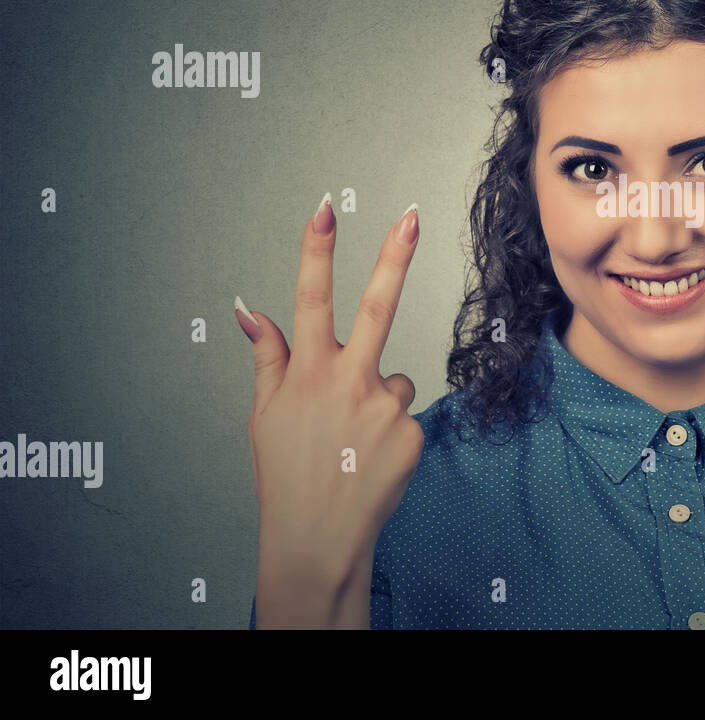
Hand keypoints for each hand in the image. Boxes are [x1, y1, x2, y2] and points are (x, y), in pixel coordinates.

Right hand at [239, 194, 425, 625]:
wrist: (318, 539)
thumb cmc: (287, 474)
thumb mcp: (265, 414)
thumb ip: (268, 356)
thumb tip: (248, 308)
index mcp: (307, 373)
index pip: (309, 299)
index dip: (317, 251)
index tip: (325, 208)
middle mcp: (347, 383)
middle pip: (377, 308)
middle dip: (394, 257)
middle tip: (411, 215)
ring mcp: (384, 407)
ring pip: (392, 378)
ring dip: (377, 398)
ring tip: (352, 441)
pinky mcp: (412, 431)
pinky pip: (405, 412)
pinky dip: (390, 429)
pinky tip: (371, 457)